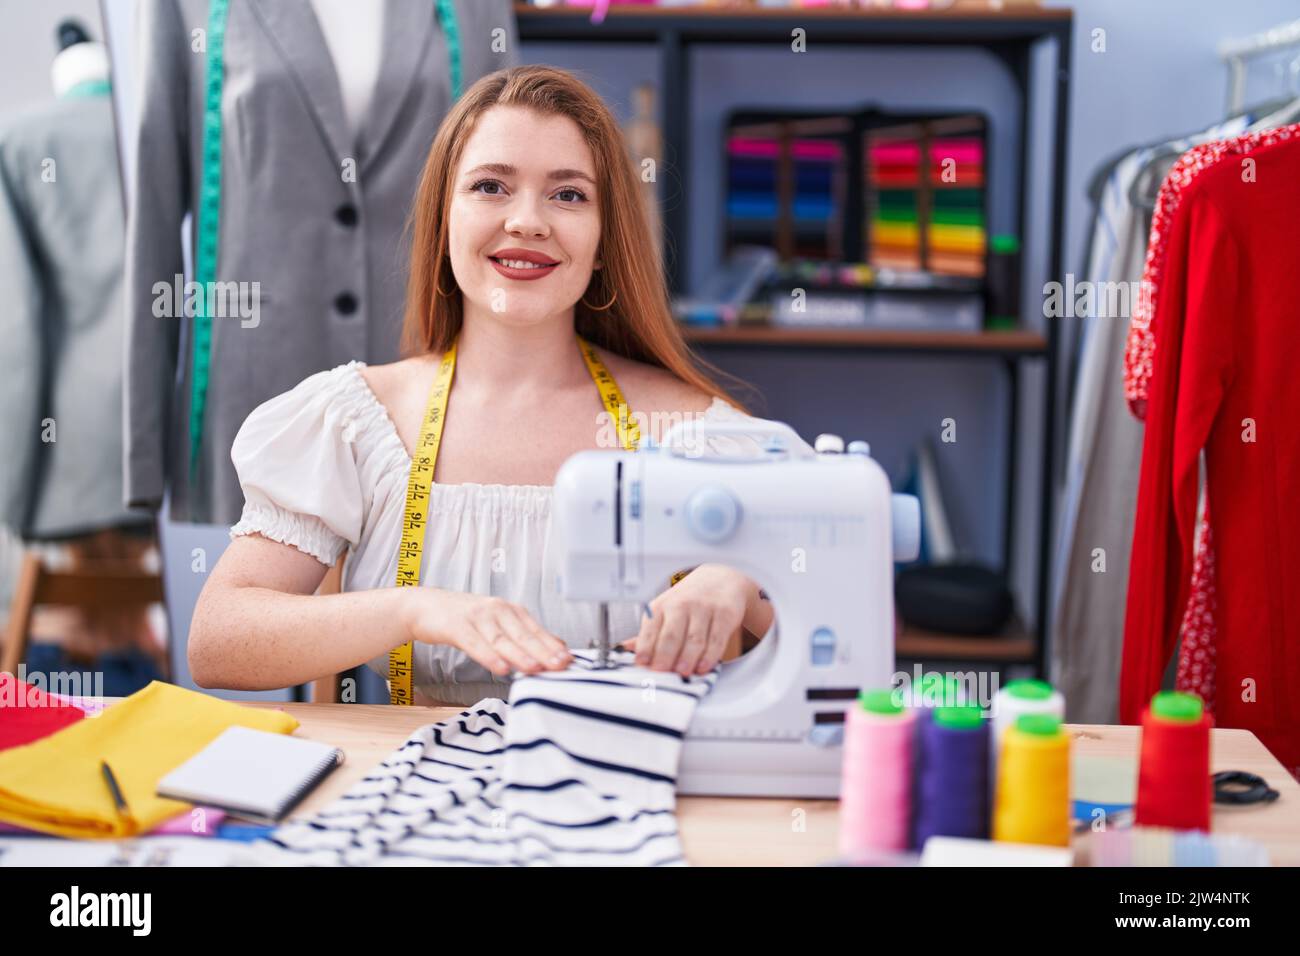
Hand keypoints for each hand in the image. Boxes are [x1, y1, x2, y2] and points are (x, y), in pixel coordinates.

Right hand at [406, 588, 571, 677]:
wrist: (424, 606)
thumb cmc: (463, 618)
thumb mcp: (496, 622)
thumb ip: (522, 635)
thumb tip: (556, 646)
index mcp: (509, 610)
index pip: (536, 630)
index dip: (553, 646)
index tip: (569, 660)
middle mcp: (496, 610)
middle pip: (523, 634)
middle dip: (544, 651)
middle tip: (560, 666)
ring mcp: (476, 617)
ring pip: (502, 640)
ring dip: (520, 655)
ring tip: (535, 668)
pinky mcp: (456, 626)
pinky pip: (475, 643)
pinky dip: (489, 656)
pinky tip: (500, 668)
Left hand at [632, 564, 748, 675]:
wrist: (720, 579)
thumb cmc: (688, 600)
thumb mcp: (664, 611)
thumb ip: (648, 634)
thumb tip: (623, 650)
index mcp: (661, 606)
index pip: (650, 629)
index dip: (645, 648)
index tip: (641, 664)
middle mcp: (681, 605)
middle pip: (671, 634)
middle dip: (665, 656)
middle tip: (662, 672)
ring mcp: (704, 608)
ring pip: (694, 638)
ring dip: (687, 658)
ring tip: (683, 672)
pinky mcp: (724, 614)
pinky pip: (716, 639)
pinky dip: (710, 656)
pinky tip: (703, 666)